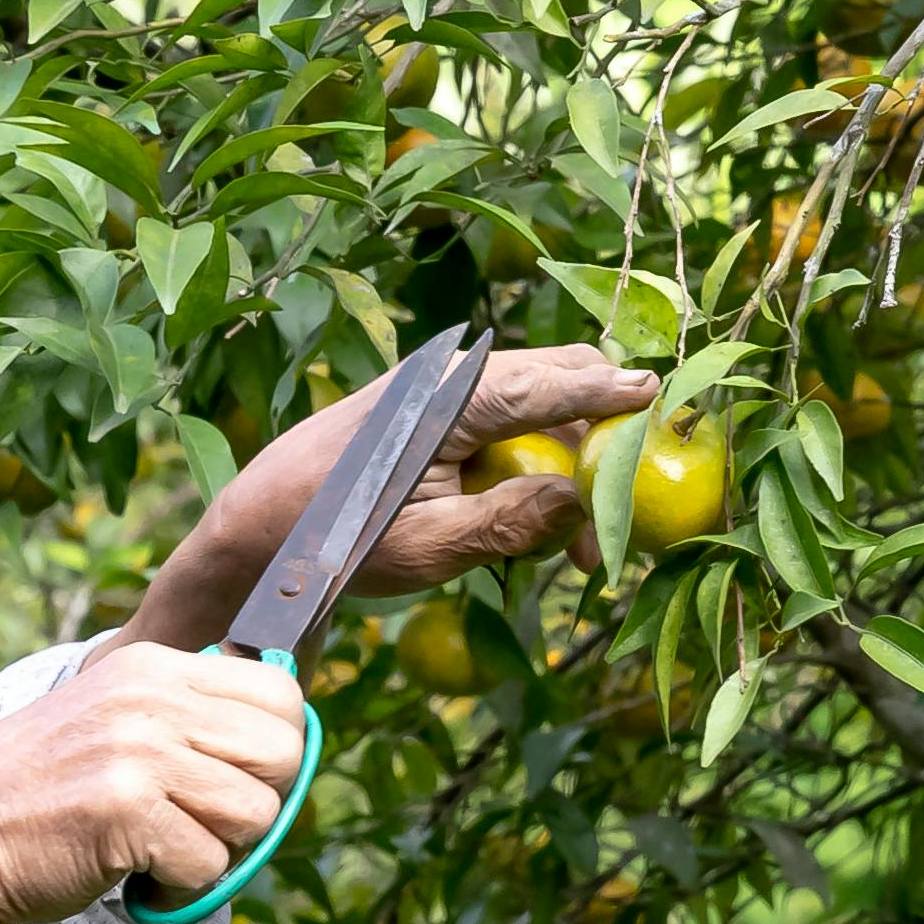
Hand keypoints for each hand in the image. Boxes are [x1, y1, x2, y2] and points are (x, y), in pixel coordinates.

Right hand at [0, 642, 313, 923]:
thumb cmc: (38, 795)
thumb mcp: (109, 718)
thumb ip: (182, 714)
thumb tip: (284, 735)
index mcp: (151, 667)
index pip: (281, 694)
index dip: (275, 751)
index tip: (232, 782)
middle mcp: (150, 700)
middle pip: (282, 754)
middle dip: (257, 804)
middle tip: (202, 825)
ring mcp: (139, 754)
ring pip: (256, 814)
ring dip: (218, 851)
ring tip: (163, 852)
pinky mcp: (128, 813)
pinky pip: (209, 864)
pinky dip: (180, 888)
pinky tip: (139, 877)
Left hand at [125, 340, 654, 651]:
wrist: (259, 531)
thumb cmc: (337, 545)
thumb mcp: (429, 549)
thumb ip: (511, 522)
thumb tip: (585, 503)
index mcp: (450, 397)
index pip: (557, 384)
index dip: (617, 394)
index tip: (664, 396)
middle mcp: (450, 374)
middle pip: (560, 377)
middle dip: (604, 438)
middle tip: (619, 518)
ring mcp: (442, 385)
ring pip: (540, 400)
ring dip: (571, 459)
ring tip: (575, 550)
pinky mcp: (435, 406)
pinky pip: (510, 418)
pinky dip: (536, 459)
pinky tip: (533, 522)